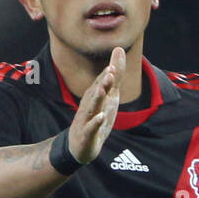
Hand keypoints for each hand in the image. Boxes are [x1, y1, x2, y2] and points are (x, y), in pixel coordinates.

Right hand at [68, 46, 124, 163]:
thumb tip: (119, 51)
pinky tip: (101, 117)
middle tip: (110, 71)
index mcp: (94, 98)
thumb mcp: (109, 98)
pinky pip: (91, 128)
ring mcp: (86, 120)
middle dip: (103, 82)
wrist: (79, 147)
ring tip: (103, 90)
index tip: (114, 61)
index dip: (108, 74)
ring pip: (91, 108)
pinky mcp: (87, 135)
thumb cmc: (95, 119)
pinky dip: (95, 122)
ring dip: (97, 99)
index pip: (101, 83)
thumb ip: (115, 78)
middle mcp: (89, 106)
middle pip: (96, 93)